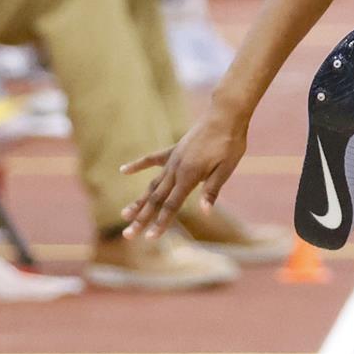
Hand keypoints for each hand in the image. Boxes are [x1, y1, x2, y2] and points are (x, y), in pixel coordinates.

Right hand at [119, 101, 249, 239]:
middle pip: (156, 199)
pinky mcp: (174, 150)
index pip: (171, 205)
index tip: (149, 239)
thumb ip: (212, 190)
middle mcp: (176, 169)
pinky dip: (138, 165)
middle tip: (127, 235)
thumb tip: (205, 212)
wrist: (225, 114)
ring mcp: (172, 159)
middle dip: (141, 219)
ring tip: (124, 214)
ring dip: (138, 200)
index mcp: (189, 176)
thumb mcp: (226, 168)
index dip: (160, 223)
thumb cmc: (230, 142)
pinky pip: (152, 159)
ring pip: (152, 184)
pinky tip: (123, 171)